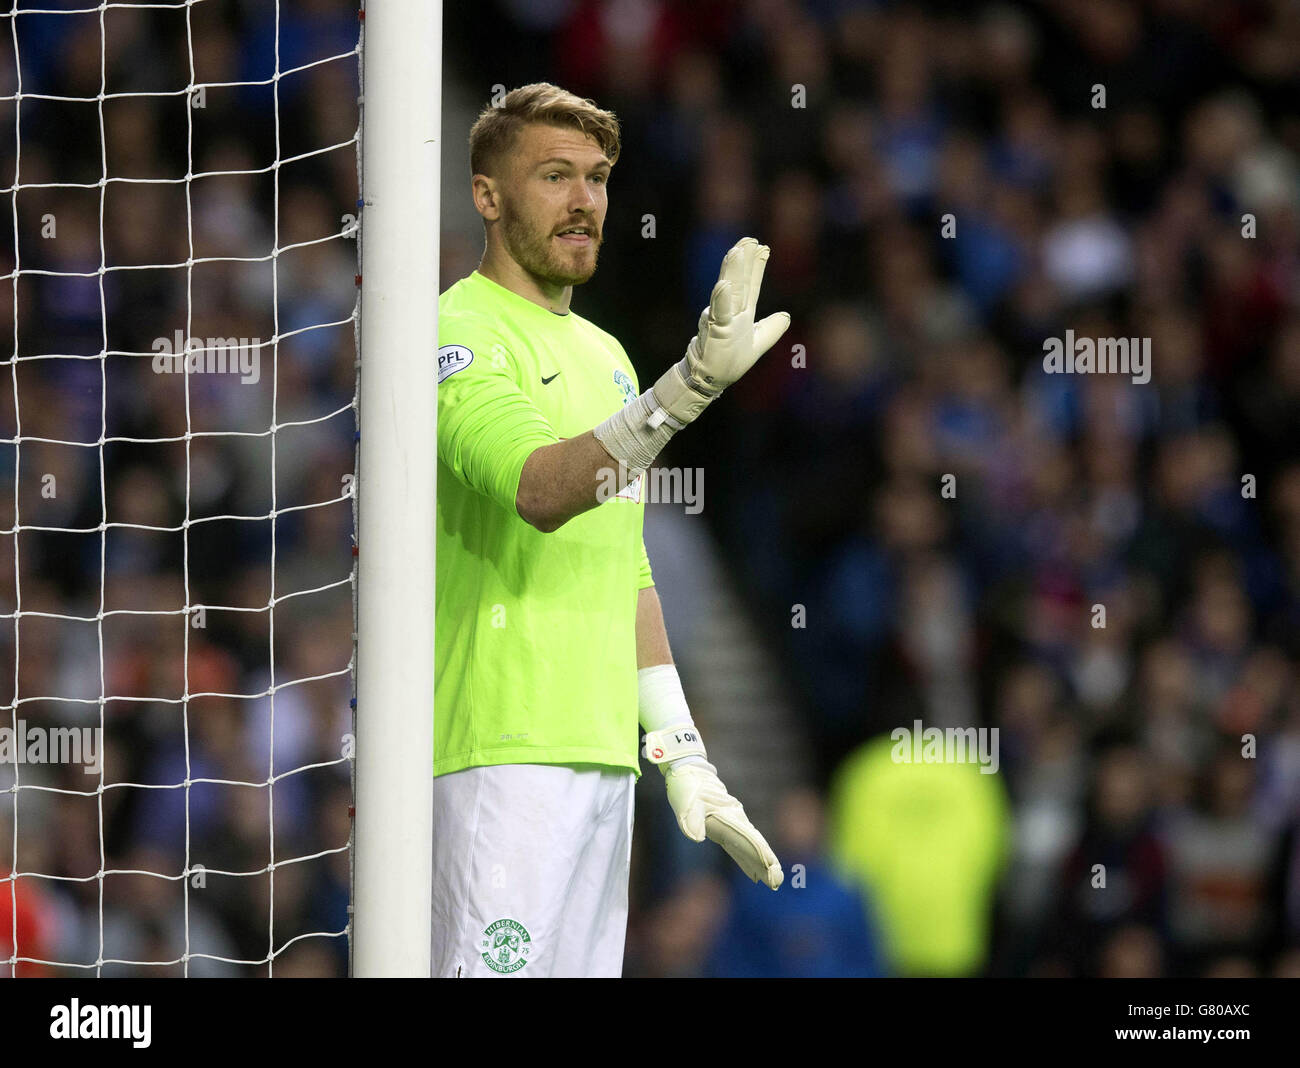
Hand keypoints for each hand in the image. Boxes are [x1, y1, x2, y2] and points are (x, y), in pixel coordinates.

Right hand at [648, 237, 790, 427]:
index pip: (752, 285)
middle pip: (740, 281)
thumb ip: (771, 329)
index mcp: (742, 313)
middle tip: (750, 239)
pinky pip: (717, 314)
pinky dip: (720, 299)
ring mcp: (721, 319)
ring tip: (738, 250)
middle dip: (745, 260)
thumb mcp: (758, 344)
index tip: (762, 247)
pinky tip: (722, 285)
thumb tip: (786, 315)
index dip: (756, 267)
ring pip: (728, 291)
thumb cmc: (729, 361)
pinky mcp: (714, 331)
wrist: (709, 381)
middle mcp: (731, 312)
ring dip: (733, 271)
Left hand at [662, 760, 783, 889]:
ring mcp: (735, 825)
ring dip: (762, 864)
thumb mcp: (686, 802)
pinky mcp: (730, 828)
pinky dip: (751, 860)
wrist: (692, 773)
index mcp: (728, 817)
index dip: (759, 855)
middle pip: (755, 845)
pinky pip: (743, 847)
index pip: (747, 839)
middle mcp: (736, 821)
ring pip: (752, 847)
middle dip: (767, 863)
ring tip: (774, 882)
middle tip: (777, 881)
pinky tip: (756, 873)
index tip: (770, 868)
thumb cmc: (688, 788)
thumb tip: (696, 838)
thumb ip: (691, 819)